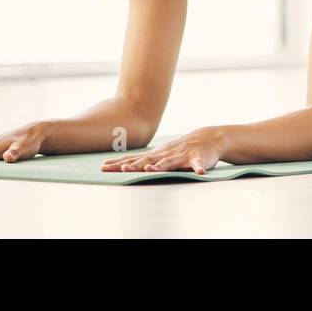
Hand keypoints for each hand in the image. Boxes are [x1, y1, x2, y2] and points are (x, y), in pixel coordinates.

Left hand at [100, 126, 225, 174]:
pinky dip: (198, 167)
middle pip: (148, 161)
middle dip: (135, 165)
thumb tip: (119, 165)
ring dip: (161, 166)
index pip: (134, 160)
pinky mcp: (198, 159)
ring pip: (170, 162)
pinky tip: (198, 172)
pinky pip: (198, 164)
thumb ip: (143, 161)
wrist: (208, 138)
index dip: (119, 164)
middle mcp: (166, 155)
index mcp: (156, 155)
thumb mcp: (160, 154)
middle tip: (122, 169)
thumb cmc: (180, 150)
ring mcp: (182, 156)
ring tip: (150, 170)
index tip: (104, 168)